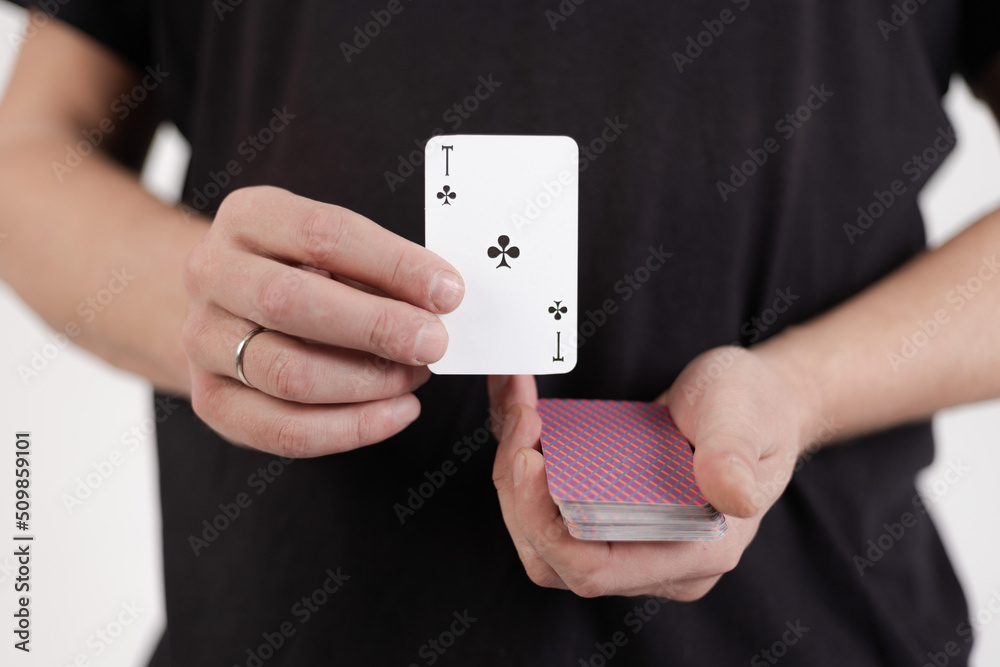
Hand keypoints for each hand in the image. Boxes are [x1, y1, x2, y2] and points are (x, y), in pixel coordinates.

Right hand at [181, 186, 463, 455]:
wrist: (226, 304)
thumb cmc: (300, 272)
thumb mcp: (331, 248)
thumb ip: (377, 269)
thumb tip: (441, 299)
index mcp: (249, 217)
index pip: (322, 235)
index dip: (392, 264)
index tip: (446, 291)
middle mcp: (212, 274)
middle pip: (290, 304)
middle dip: (376, 327)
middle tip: (434, 342)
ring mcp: (202, 340)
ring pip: (288, 373)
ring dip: (368, 382)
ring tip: (416, 375)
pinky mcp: (210, 399)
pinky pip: (282, 430)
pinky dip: (351, 428)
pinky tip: (397, 413)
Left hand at [489, 346, 815, 599]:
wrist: (755, 403)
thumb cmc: (755, 410)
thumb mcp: (747, 416)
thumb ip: (733, 453)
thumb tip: (730, 493)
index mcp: (697, 550)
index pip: (595, 568)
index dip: (546, 522)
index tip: (530, 459)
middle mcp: (657, 560)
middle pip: (554, 558)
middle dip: (519, 495)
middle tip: (520, 424)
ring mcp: (629, 542)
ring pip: (542, 539)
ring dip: (515, 480)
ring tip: (519, 414)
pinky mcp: (607, 517)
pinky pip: (548, 510)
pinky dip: (524, 467)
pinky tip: (522, 413)